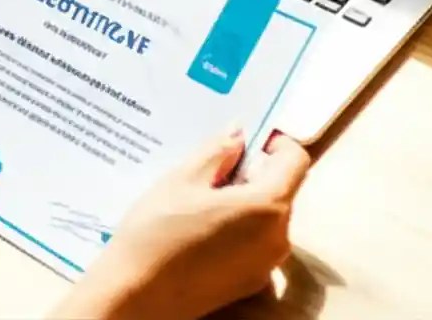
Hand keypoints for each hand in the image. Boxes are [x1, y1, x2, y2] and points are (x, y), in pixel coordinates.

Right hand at [50, 129, 310, 319]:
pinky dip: (239, 229)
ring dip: (245, 202)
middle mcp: (277, 238)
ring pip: (268, 218)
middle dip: (255, 174)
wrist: (136, 297)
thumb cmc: (155, 235)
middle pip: (282, 190)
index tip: (252, 140)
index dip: (277, 143)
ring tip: (201, 202)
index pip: (296, 161)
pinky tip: (201, 230)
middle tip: (213, 171)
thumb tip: (238, 133)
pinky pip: (256, 243)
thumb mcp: (182, 179)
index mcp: (266, 206)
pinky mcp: (251, 283)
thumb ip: (218, 151)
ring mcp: (266, 265)